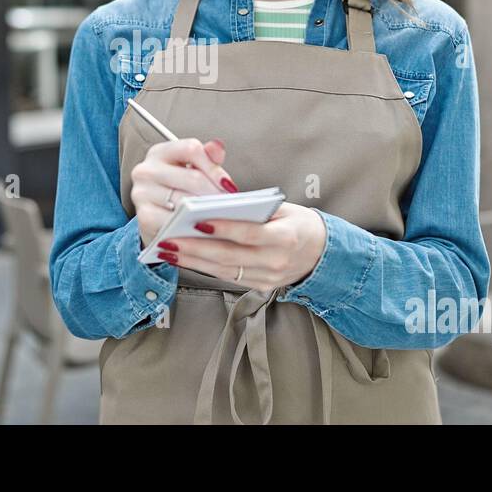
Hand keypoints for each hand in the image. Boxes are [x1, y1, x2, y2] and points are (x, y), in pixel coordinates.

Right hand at [130, 137, 237, 250]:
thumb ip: (207, 156)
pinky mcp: (144, 216)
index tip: (228, 183)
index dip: (213, 166)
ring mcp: (142, 193)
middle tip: (231, 205)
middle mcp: (146, 170)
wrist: (156, 216)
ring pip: (184, 201)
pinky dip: (191, 226)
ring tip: (223, 216)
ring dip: (206, 211)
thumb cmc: (178, 189)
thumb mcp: (191, 168)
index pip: (191, 149)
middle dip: (215, 193)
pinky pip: (174, 222)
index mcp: (160, 152)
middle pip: (191, 177)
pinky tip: (204, 230)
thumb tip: (218, 147)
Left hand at [156, 202, 326, 291]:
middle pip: (229, 256)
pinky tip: (185, 258)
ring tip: (169, 249)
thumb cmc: (299, 224)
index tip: (197, 220)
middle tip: (169, 239)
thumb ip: (253, 209)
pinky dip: (203, 267)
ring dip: (192, 260)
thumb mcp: (284, 210)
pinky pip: (226, 277)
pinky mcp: (259, 287)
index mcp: (285, 238)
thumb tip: (215, 204)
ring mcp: (267, 278)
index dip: (222, 228)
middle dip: (195, 248)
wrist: (322, 254)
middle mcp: (276, 262)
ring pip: (223, 270)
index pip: (248, 233)